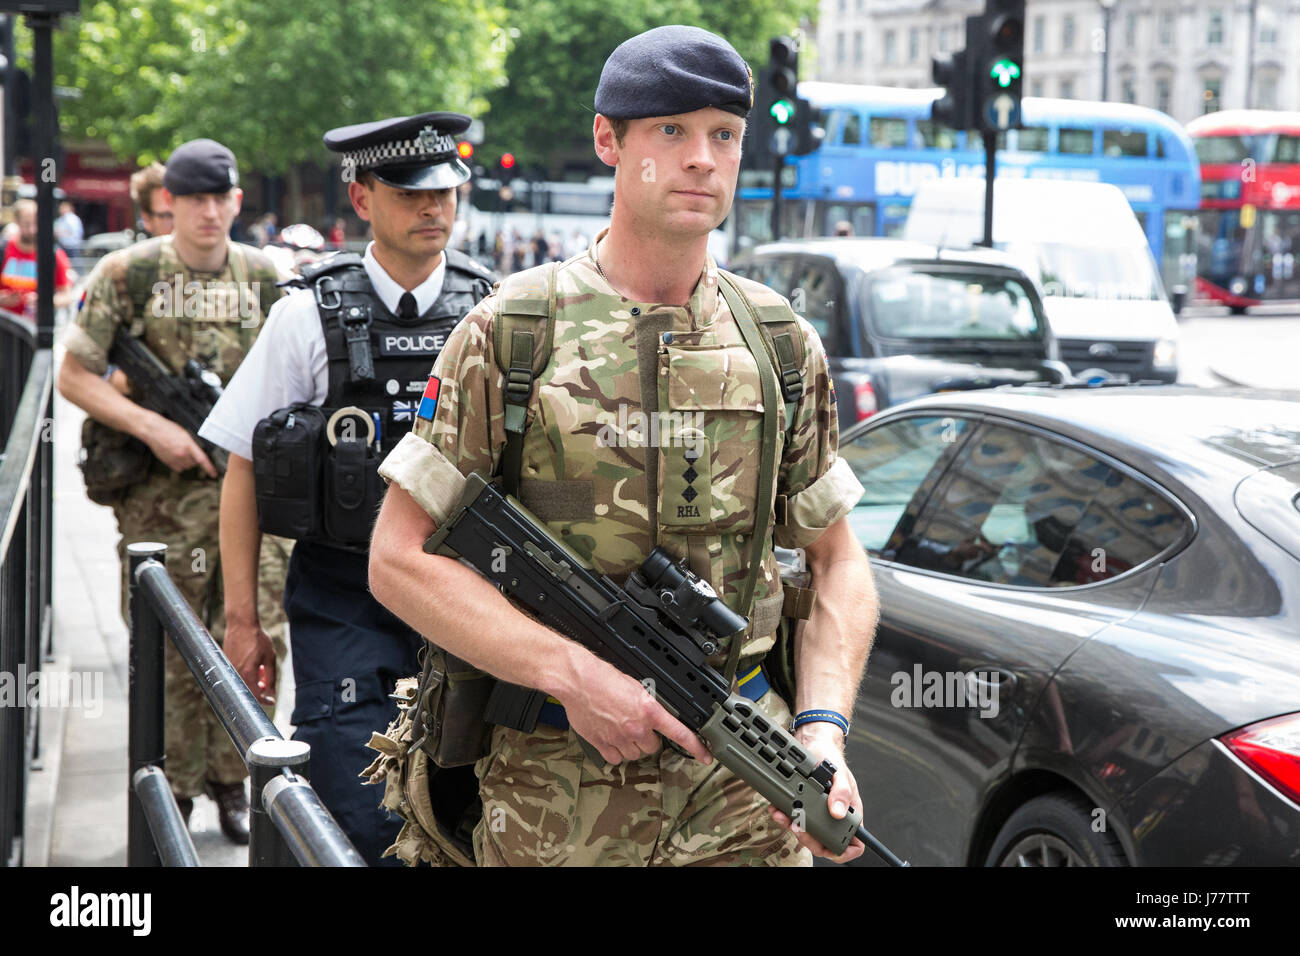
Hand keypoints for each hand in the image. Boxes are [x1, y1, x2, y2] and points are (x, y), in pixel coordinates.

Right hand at [142, 416, 216, 476]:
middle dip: (194, 459)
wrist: (153, 430)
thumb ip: (192, 444)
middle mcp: (182, 454)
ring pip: (187, 467)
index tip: (214, 474)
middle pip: (194, 463)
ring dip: (187, 462)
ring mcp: (174, 459)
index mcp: (188, 445)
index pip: (202, 460)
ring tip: (181, 451)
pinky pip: (179, 469)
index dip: (210, 468)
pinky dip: (180, 465)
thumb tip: (199, 452)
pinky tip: (176, 456)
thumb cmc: (168, 429)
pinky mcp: (168, 462)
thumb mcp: (185, 434)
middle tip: (188, 450)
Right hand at [225, 618, 276, 704]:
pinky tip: (253, 665)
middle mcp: (236, 674)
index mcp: (247, 673)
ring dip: (253, 682)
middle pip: (247, 692)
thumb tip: (271, 693)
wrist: (241, 624)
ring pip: (242, 684)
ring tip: (261, 670)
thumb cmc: (257, 639)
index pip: (255, 696)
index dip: (265, 701)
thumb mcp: (270, 658)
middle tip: (267, 683)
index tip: (272, 701)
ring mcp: (229, 669)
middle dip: (259, 690)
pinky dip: (246, 675)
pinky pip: (237, 676)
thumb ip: (271, 677)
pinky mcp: (226, 664)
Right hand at [561, 660, 712, 765]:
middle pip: (653, 747)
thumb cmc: (602, 677)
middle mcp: (636, 728)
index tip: (706, 757)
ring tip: (620, 728)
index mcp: (649, 710)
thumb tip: (654, 716)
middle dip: (648, 739)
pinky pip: (615, 759)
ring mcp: (619, 738)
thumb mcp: (635, 686)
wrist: (577, 680)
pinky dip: (614, 752)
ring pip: (634, 755)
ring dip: (631, 746)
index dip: (696, 747)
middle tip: (636, 725)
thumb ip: (648, 706)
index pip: (679, 734)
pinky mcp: (602, 744)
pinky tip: (609, 737)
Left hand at [770, 722, 865, 862]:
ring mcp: (819, 814)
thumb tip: (838, 812)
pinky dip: (785, 816)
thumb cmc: (831, 758)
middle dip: (810, 839)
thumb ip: (841, 791)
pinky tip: (778, 808)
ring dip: (793, 827)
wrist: (813, 745)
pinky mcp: (803, 808)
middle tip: (799, 828)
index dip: (843, 850)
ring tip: (784, 816)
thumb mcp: (839, 772)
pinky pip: (795, 820)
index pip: (854, 843)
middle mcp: (835, 816)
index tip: (827, 844)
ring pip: (808, 834)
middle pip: (826, 843)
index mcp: (850, 812)